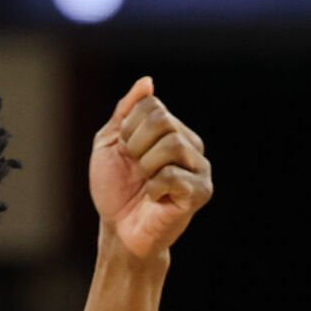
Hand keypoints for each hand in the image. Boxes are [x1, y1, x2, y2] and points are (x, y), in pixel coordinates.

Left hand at [90, 77, 212, 259]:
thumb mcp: (110, 142)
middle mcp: (191, 145)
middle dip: (136, 145)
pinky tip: (154, 197)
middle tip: (136, 168)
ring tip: (146, 182)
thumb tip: (147, 82)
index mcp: (171, 129)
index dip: (128, 128)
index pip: (152, 105)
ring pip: (172, 144)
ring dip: (146, 165)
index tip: (126, 151)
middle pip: (163, 120)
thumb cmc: (114, 187)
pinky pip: (174, 175)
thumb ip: (126, 110)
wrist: (118, 228)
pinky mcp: (200, 193)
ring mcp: (199, 169)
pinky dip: (153, 187)